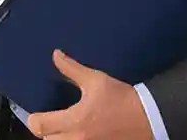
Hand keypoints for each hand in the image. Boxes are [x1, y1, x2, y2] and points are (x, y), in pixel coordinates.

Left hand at [26, 50, 152, 138]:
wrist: (152, 118)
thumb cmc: (122, 99)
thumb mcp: (96, 80)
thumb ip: (72, 69)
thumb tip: (55, 55)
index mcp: (75, 121)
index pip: (39, 125)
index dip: (34, 119)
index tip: (38, 113)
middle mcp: (79, 139)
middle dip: (46, 133)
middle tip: (51, 123)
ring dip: (59, 139)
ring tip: (63, 131)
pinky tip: (77, 135)